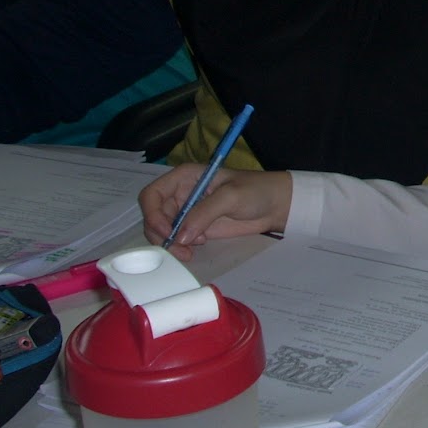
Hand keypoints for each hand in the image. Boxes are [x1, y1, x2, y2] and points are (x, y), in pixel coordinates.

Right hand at [139, 164, 292, 260]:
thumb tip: (181, 236)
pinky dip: (179, 248)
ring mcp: (186, 212)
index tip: (167, 231)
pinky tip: (196, 248)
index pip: (152, 194)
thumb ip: (204, 214)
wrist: (275, 206)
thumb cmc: (256, 191)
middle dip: (161, 234)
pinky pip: (176, 240)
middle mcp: (180, 194)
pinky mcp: (195, 228)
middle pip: (153, 216)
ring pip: (161, 231)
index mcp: (184, 177)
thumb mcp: (230, 196)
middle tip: (182, 248)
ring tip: (191, 250)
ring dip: (170, 244)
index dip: (152, 213)